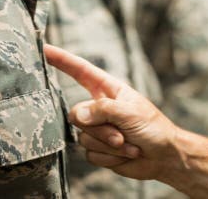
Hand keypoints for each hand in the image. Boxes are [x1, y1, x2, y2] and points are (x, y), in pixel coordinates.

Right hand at [44, 44, 180, 180]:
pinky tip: (126, 155)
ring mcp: (97, 129)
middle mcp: (100, 108)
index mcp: (109, 90)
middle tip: (123, 135)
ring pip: (84, 138)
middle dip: (101, 129)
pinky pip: (90, 155)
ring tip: (129, 144)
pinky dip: (110, 157)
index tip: (44, 49)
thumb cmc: (153, 128)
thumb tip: (79, 115)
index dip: (62, 60)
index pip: (81, 72)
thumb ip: (104, 110)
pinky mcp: (97, 148)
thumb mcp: (131, 113)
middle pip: (77, 115)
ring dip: (109, 145)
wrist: (163, 157)